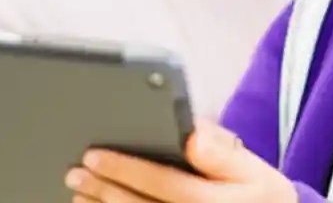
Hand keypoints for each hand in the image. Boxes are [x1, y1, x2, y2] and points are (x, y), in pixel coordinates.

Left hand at [65, 120, 298, 202]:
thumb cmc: (257, 194)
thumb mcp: (253, 170)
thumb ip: (222, 153)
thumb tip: (193, 135)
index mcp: (213, 202)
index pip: (162, 182)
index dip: (125, 168)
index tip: (94, 156)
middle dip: (102, 189)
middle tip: (74, 172)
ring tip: (78, 194)